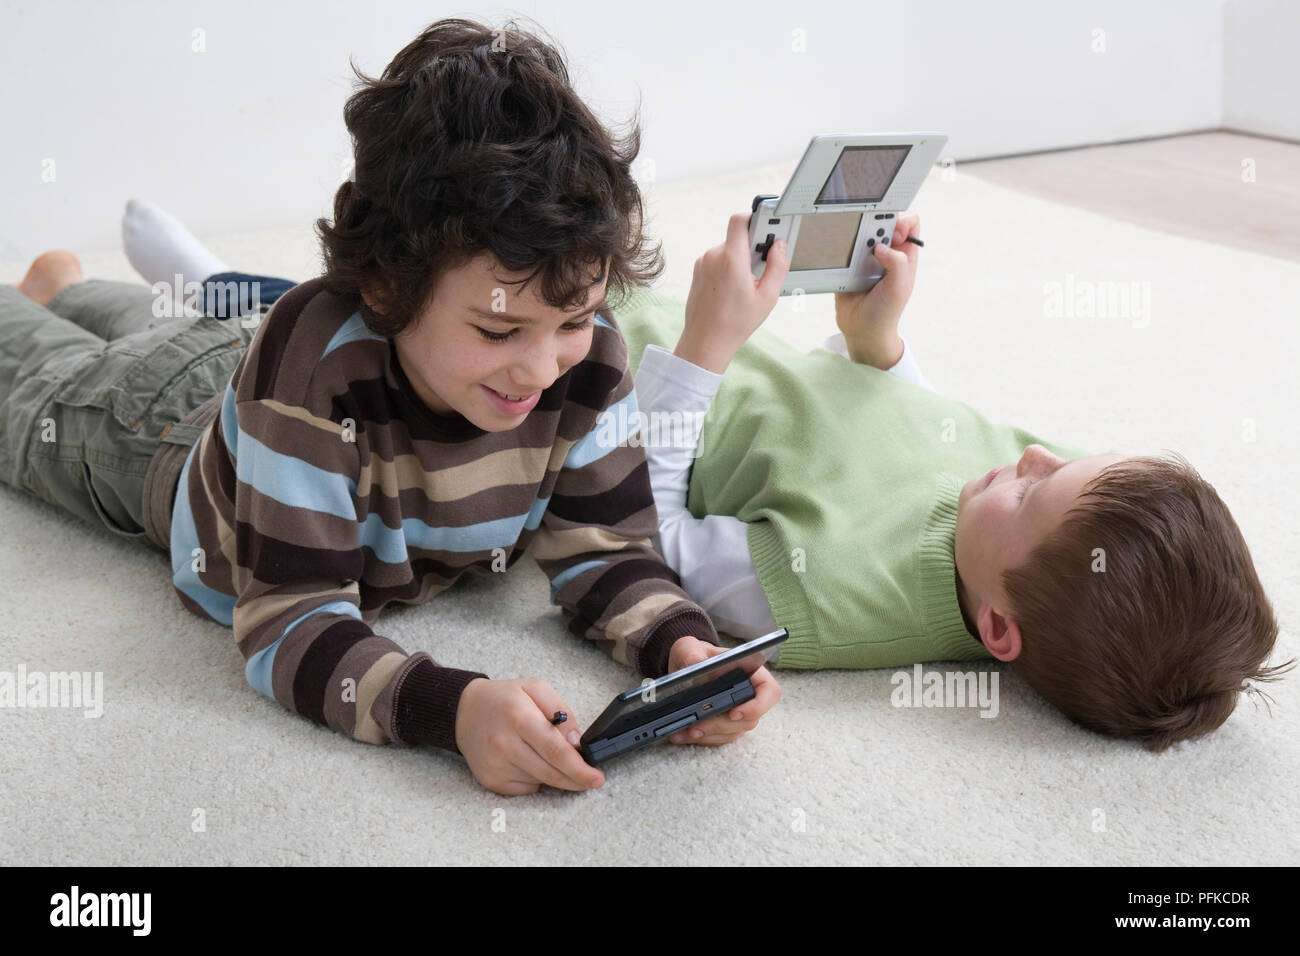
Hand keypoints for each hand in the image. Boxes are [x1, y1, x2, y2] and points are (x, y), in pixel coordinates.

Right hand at [454, 677, 604, 795]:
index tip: (597, 777)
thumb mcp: (536, 688)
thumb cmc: (505, 699)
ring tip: (548, 755)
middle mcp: (504, 743)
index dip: (579, 768)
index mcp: (518, 716)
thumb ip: (562, 712)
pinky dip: (535, 778)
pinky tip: (527, 760)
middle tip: (591, 780)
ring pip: (541, 781)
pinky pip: (526, 788)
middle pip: (551, 772)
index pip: (555, 750)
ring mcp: (495, 765)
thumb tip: (576, 743)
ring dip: (555, 775)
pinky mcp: (490, 780)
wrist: (464, 711)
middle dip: (576, 779)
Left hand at [665, 636, 782, 745]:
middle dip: (720, 725)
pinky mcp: (725, 726)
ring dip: (707, 735)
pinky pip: (718, 738)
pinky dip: (699, 739)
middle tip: (696, 726)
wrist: (684, 669)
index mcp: (751, 672)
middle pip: (748, 719)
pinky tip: (680, 734)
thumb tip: (694, 663)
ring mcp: (739, 713)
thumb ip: (692, 652)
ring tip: (684, 731)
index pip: (769, 691)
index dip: (757, 706)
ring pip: (731, 732)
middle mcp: (749, 695)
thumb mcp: (689, 648)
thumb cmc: (695, 655)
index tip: (733, 712)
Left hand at [674, 212, 790, 373]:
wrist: (705, 342)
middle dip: (753, 246)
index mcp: (731, 259)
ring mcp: (702, 263)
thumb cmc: (735, 323)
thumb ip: (777, 266)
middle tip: (763, 265)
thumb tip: (780, 246)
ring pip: (729, 249)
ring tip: (747, 284)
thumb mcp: (767, 297)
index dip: (756, 217)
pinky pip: (719, 259)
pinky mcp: (698, 270)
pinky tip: (734, 288)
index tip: (770, 226)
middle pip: (738, 236)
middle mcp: (713, 256)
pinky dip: (730, 266)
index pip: (740, 219)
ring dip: (741, 259)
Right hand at [833, 211, 921, 367]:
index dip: (900, 221)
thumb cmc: (886, 313)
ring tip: (854, 254)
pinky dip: (840, 248)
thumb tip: (881, 245)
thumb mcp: (900, 288)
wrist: (862, 331)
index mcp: (904, 255)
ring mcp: (865, 257)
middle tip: (868, 241)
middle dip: (873, 225)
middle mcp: (886, 252)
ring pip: (860, 232)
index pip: (908, 223)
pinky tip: (841, 260)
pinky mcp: (847, 264)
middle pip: (880, 222)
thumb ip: (898, 263)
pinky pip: (842, 247)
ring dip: (855, 238)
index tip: (891, 234)